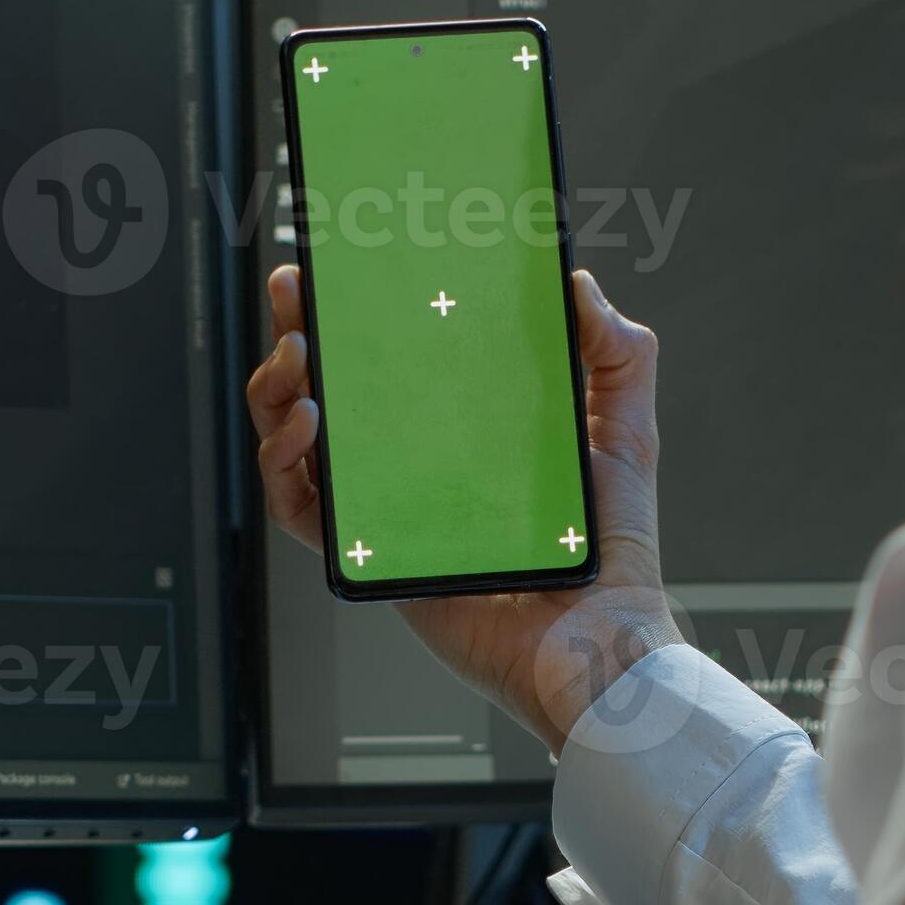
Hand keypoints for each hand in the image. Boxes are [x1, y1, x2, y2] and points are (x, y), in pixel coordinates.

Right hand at [246, 263, 683, 752]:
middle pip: (330, 388)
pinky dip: (285, 463)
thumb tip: (577, 287)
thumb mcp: (626, 432)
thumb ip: (616, 354)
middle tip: (295, 293)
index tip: (345, 265)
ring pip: (296, 440)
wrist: (599, 639)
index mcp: (464, 426)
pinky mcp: (368, 553)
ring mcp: (385, 507)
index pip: (395, 357)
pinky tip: (306, 425)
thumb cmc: (611, 552)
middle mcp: (415, 463)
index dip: (360, 310)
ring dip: (278, 389)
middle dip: (297, 330)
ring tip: (298, 357)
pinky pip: (300, 508)